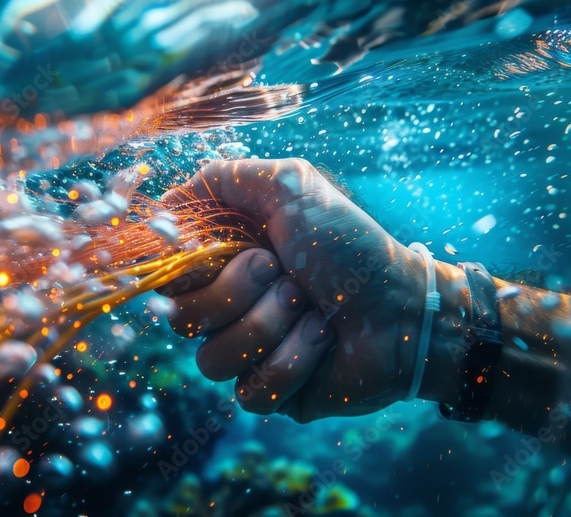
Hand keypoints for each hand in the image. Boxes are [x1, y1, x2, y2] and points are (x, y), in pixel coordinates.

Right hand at [160, 159, 428, 421]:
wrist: (403, 306)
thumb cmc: (349, 245)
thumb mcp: (290, 187)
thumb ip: (223, 179)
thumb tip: (167, 204)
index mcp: (225, 260)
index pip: (169, 274)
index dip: (190, 266)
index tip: (226, 248)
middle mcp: (230, 305)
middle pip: (182, 317)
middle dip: (239, 291)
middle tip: (285, 273)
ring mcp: (248, 351)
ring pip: (214, 359)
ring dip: (271, 326)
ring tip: (312, 308)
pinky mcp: (270, 391)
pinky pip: (251, 391)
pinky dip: (294, 360)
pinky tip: (323, 341)